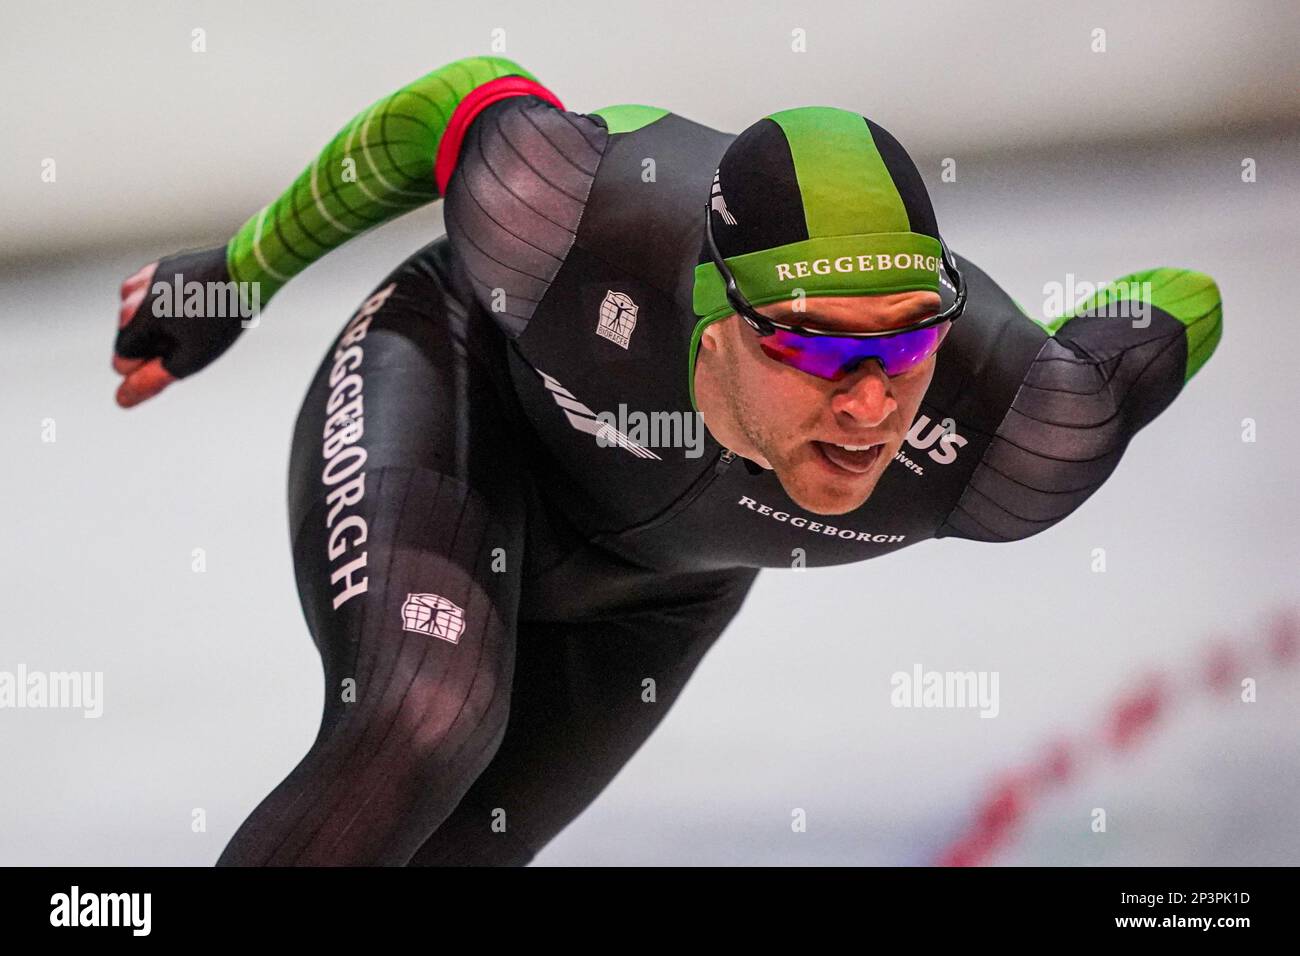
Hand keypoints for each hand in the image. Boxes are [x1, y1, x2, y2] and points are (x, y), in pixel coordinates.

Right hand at [112, 245, 247, 407]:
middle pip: (131, 337)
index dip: (148, 367)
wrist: (245, 272)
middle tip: (191, 337)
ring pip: (140, 314)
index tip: (177, 357)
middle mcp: (131, 296)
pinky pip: (154, 294)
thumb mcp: (190, 358)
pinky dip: (167, 303)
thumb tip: (122, 399)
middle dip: (154, 345)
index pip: (122, 361)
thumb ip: (153, 380)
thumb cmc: (220, 318)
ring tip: (195, 320)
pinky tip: (193, 303)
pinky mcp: (161, 266)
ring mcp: (145, 278)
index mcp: (134, 319)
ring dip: (159, 324)